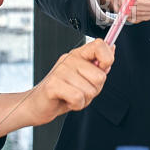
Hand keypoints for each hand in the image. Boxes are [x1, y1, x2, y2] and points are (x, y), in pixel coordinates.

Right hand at [0, 40, 114, 135]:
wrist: (37, 105)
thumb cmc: (61, 92)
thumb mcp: (84, 77)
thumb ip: (98, 65)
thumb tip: (112, 48)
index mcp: (78, 55)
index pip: (100, 45)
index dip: (107, 58)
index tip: (102, 68)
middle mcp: (69, 59)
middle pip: (100, 76)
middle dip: (94, 90)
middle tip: (80, 91)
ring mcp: (61, 71)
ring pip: (90, 90)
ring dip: (84, 100)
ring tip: (71, 96)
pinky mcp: (53, 85)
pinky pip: (78, 97)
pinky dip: (76, 105)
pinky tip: (67, 101)